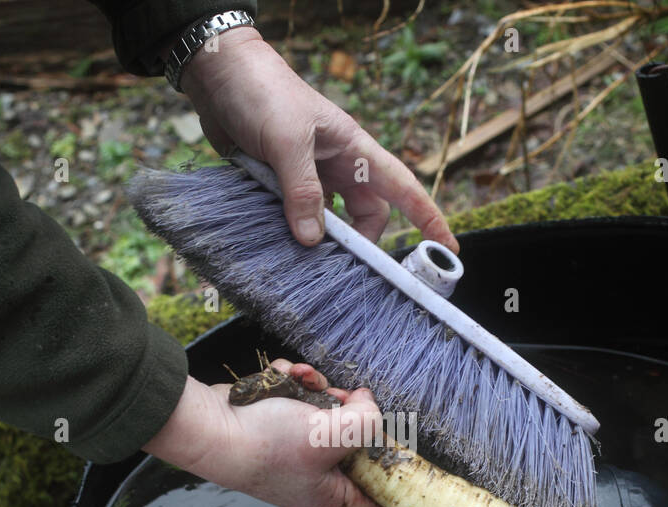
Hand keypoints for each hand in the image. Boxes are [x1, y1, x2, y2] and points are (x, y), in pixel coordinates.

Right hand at [142, 359, 389, 506]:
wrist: (210, 426)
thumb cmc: (265, 444)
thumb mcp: (332, 434)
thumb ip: (368, 422)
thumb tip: (369, 405)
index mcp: (332, 499)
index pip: (377, 502)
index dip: (390, 473)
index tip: (394, 443)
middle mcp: (315, 480)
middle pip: (356, 446)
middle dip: (350, 414)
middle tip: (343, 401)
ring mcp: (295, 454)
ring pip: (327, 416)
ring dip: (318, 390)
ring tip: (304, 382)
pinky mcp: (277, 429)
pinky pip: (300, 403)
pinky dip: (294, 385)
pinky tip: (283, 378)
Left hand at [180, 26, 457, 251]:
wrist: (219, 75)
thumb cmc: (262, 94)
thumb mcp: (286, 141)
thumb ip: (302, 190)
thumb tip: (314, 239)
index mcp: (354, 150)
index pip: (402, 188)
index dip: (428, 217)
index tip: (448, 248)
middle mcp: (337, 165)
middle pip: (366, 214)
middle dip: (361, 243)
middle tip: (344, 270)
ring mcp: (310, 175)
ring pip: (331, 220)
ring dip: (322, 241)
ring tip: (309, 263)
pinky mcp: (281, 183)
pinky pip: (298, 216)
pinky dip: (294, 232)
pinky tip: (281, 245)